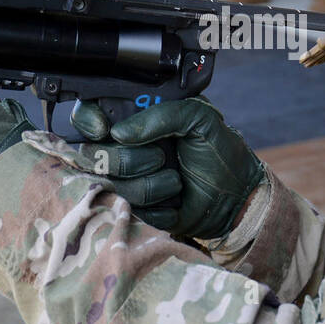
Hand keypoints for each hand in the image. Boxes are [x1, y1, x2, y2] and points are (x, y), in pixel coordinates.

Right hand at [69, 98, 263, 239]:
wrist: (236, 198)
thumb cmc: (219, 152)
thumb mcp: (200, 118)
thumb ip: (163, 114)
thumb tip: (120, 133)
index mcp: (134, 118)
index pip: (89, 114)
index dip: (88, 121)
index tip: (104, 129)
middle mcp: (122, 148)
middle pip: (93, 153)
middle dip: (130, 158)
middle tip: (161, 157)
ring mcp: (125, 180)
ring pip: (110, 183)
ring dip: (149, 184)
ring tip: (176, 180)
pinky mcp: (133, 209)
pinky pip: (126, 208)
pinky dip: (155, 205)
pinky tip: (173, 201)